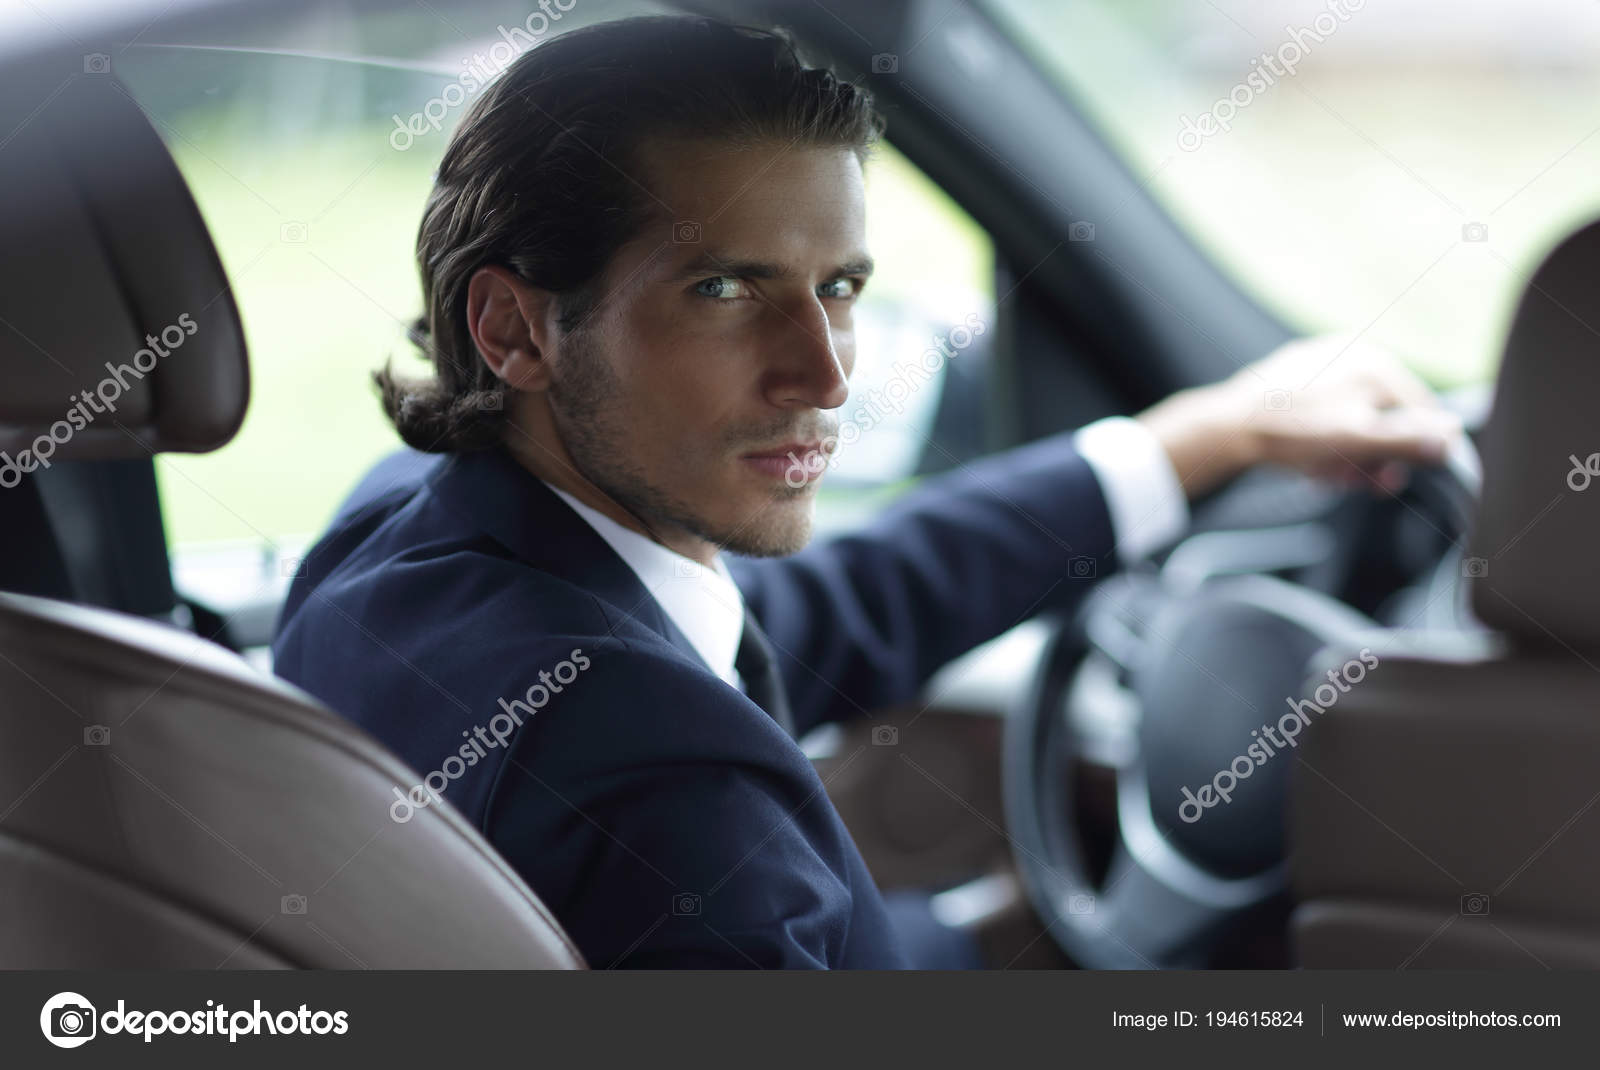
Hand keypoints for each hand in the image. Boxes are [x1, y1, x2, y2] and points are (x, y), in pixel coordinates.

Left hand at [1137, 333, 1464, 500]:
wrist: (1226, 427)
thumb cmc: (1293, 431)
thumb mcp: (1359, 439)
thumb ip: (1408, 439)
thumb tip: (1452, 438)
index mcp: (1374, 362)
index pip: (1418, 409)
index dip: (1412, 449)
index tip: (1393, 477)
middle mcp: (1350, 354)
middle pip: (1381, 416)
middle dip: (1371, 456)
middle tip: (1354, 483)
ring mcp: (1318, 363)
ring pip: (1349, 419)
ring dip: (1346, 455)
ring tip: (1324, 474)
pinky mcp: (1290, 379)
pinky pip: (1321, 415)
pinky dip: (1321, 442)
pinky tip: (1307, 463)